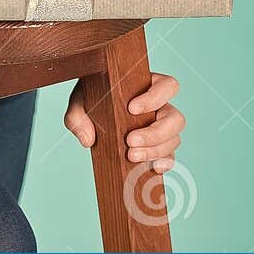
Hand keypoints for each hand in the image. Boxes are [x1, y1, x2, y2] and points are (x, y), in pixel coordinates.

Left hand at [64, 72, 182, 172]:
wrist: (91, 115)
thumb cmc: (91, 99)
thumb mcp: (80, 100)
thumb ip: (78, 116)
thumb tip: (87, 140)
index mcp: (148, 85)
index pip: (168, 86)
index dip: (155, 97)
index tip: (131, 108)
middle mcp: (161, 107)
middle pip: (176, 119)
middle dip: (155, 133)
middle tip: (130, 141)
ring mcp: (162, 128)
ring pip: (174, 139)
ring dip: (155, 150)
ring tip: (131, 156)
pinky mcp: (158, 148)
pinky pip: (170, 157)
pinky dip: (164, 163)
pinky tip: (152, 168)